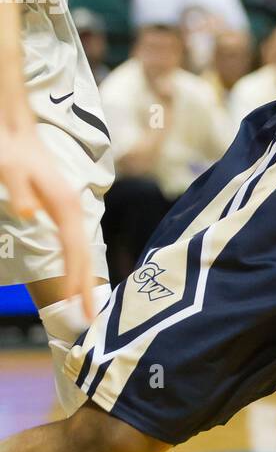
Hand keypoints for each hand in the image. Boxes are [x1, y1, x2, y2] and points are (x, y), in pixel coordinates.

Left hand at [0, 121, 93, 319]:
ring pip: (81, 250)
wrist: (14, 131)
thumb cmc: (11, 150)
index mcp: (63, 205)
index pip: (75, 251)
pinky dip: (76, 265)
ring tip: (87, 306)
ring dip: (83, 278)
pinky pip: (73, 245)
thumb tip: (31, 215)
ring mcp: (68, 210)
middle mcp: (71, 210)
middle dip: (86, 286)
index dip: (77, 280)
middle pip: (83, 254)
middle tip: (91, 320)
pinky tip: (75, 278)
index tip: (80, 307)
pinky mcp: (61, 210)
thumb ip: (20, 191)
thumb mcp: (9, 168)